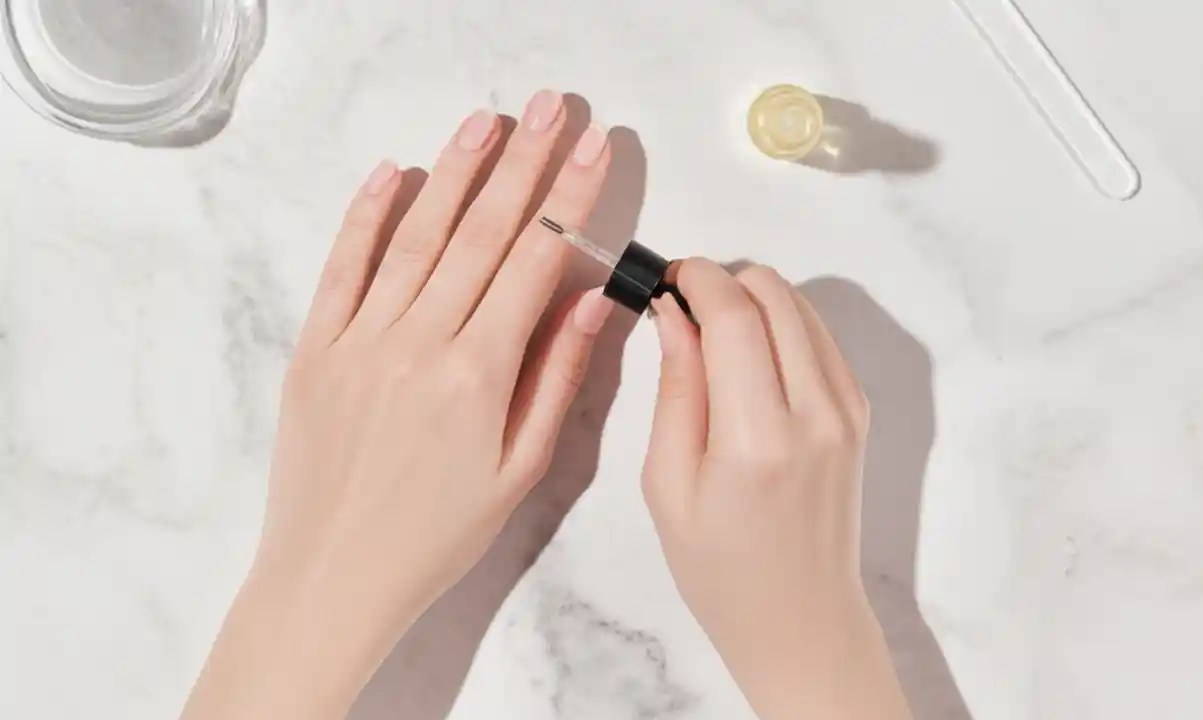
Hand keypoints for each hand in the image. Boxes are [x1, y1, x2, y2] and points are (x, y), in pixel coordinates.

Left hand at [183, 90, 616, 719]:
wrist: (333, 576)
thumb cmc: (436, 535)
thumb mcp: (520, 470)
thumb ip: (556, 377)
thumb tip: (589, 299)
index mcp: (478, 374)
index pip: (536, 262)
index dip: (570, 198)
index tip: (594, 149)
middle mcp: (419, 342)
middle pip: (481, 231)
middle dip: (522, 162)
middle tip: (549, 108)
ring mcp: (361, 338)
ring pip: (416, 235)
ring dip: (455, 172)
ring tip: (486, 122)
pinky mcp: (316, 347)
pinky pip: (344, 266)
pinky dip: (367, 216)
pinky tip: (393, 173)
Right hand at [643, 260, 910, 719]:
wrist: (801, 617)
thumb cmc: (718, 567)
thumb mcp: (667, 485)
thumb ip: (676, 389)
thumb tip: (674, 313)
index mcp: (757, 438)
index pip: (735, 315)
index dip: (698, 278)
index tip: (667, 278)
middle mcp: (815, 413)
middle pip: (774, 294)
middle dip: (724, 281)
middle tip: (684, 309)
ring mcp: (848, 410)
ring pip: (802, 306)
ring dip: (754, 300)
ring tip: (714, 337)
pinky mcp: (860, 413)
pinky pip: (821, 337)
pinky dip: (783, 326)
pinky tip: (751, 360)